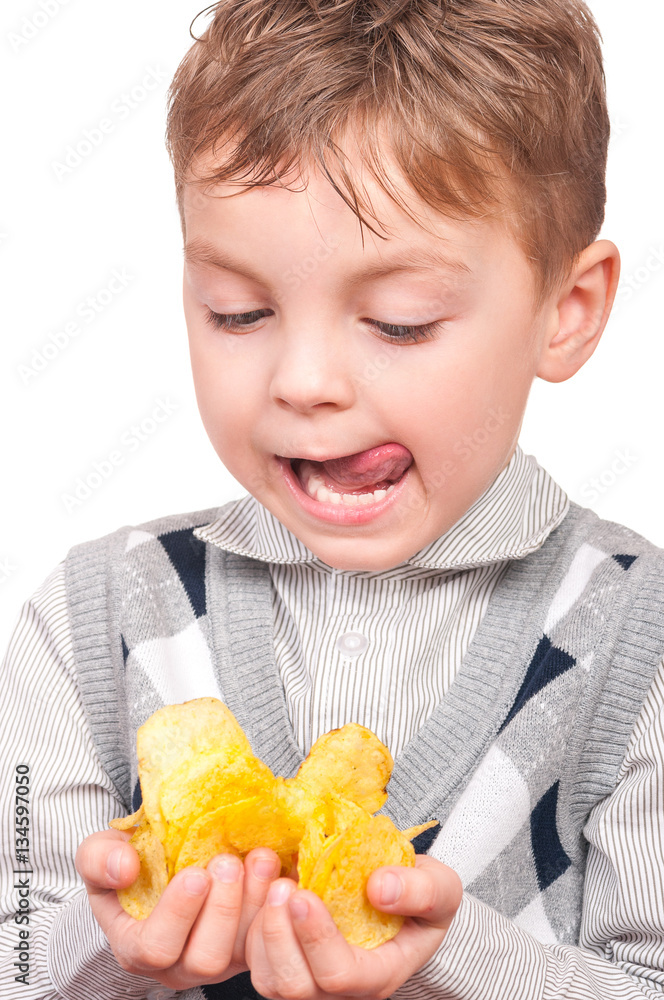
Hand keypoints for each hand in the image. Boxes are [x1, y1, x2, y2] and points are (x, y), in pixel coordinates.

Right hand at [75, 829, 282, 990]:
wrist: (158, 863)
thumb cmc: (127, 863)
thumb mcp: (99, 853)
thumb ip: (99, 859)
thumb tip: (123, 868)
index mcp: (137, 947)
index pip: (156, 948)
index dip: (178, 914)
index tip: (195, 874)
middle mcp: (179, 962)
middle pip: (205, 958)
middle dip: (221, 909)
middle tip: (228, 863)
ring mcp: (219, 957)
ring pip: (242, 949)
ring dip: (254, 902)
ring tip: (258, 858)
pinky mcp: (249, 944)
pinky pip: (268, 936)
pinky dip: (276, 903)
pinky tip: (279, 868)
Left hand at [245, 854, 462, 998]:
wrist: (404, 900)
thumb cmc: (422, 899)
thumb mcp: (441, 889)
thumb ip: (420, 890)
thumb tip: (381, 888)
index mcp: (378, 975)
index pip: (339, 975)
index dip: (317, 938)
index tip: (304, 893)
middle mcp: (341, 988)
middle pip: (294, 987)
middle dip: (280, 935)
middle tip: (281, 886)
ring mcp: (311, 980)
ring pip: (269, 979)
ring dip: (262, 931)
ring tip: (273, 885)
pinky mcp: (287, 962)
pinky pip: (255, 960)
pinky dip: (252, 926)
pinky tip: (263, 890)